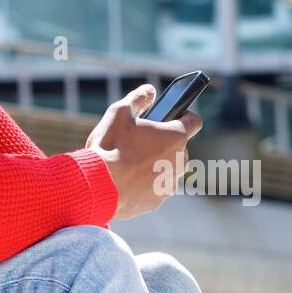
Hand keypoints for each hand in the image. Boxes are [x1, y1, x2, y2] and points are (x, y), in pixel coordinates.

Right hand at [84, 83, 202, 220]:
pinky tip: (126, 179)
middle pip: (179, 147)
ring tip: (129, 161)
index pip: (194, 121)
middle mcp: (180, 161)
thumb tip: (149, 91)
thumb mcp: (119, 113)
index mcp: (175, 137)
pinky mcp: (158, 201)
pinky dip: (146, 183)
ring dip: (156, 163)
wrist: (97, 185)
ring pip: (168, 168)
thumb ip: (138, 99)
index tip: (172, 116)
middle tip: (139, 139)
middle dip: (164, 142)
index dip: (184, 116)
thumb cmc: (110, 146)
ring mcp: (170, 183)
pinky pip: (156, 187)